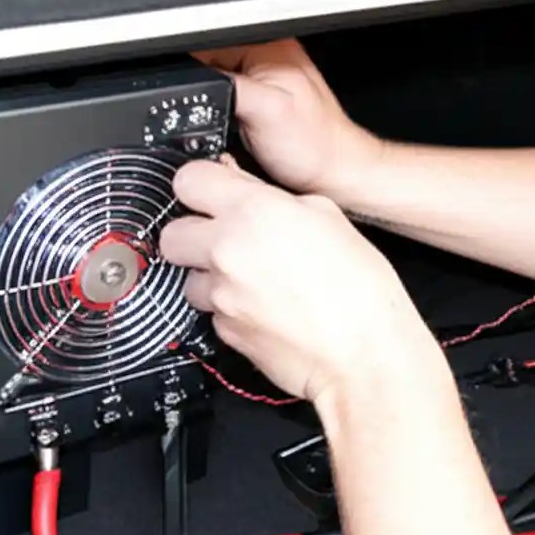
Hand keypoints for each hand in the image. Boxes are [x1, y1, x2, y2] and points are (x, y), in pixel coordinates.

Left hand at [160, 159, 437, 401]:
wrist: (364, 355)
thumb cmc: (361, 290)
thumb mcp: (328, 217)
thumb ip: (275, 198)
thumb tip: (243, 187)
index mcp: (254, 212)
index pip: (187, 180)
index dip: (201, 186)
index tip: (211, 193)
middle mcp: (228, 251)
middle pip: (171, 234)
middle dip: (193, 235)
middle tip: (223, 240)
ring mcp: (222, 295)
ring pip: (187, 278)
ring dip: (210, 277)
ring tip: (250, 282)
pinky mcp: (225, 331)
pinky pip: (212, 312)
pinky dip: (230, 310)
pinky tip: (263, 309)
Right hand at [194, 39, 383, 199]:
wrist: (335, 177)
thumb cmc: (315, 147)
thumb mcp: (265, 110)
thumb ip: (226, 90)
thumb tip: (196, 85)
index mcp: (267, 48)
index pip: (208, 50)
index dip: (197, 82)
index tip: (205, 108)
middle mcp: (266, 60)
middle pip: (209, 72)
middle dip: (207, 101)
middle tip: (232, 124)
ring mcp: (265, 84)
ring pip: (217, 94)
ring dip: (216, 115)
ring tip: (243, 131)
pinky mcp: (262, 107)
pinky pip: (228, 110)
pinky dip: (226, 124)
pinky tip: (243, 136)